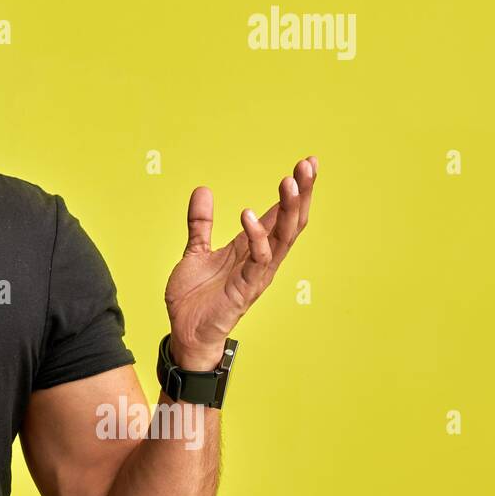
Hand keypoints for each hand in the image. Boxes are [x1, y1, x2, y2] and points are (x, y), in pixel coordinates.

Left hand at [164, 155, 317, 367]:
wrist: (185, 332)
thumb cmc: (196, 298)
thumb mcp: (195, 252)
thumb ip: (200, 223)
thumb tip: (203, 190)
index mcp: (250, 247)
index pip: (279, 214)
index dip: (294, 189)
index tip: (307, 163)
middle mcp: (260, 259)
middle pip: (290, 221)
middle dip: (301, 193)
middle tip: (309, 165)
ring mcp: (256, 274)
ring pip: (282, 238)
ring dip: (288, 210)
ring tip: (290, 182)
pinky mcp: (245, 289)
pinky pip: (258, 260)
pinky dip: (257, 237)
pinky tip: (248, 215)